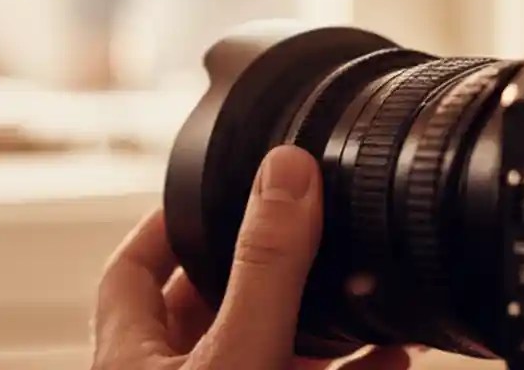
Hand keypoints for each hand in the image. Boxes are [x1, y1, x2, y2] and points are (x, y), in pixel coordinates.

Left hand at [92, 145, 411, 369]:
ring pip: (262, 354)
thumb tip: (288, 172)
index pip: (132, 270)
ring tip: (362, 288)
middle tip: (308, 230)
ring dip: (313, 325)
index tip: (210, 188)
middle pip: (203, 309)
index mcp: (132, 358)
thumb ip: (265, 271)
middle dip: (259, 269)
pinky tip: (391, 356)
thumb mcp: (238, 357)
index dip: (167, 224)